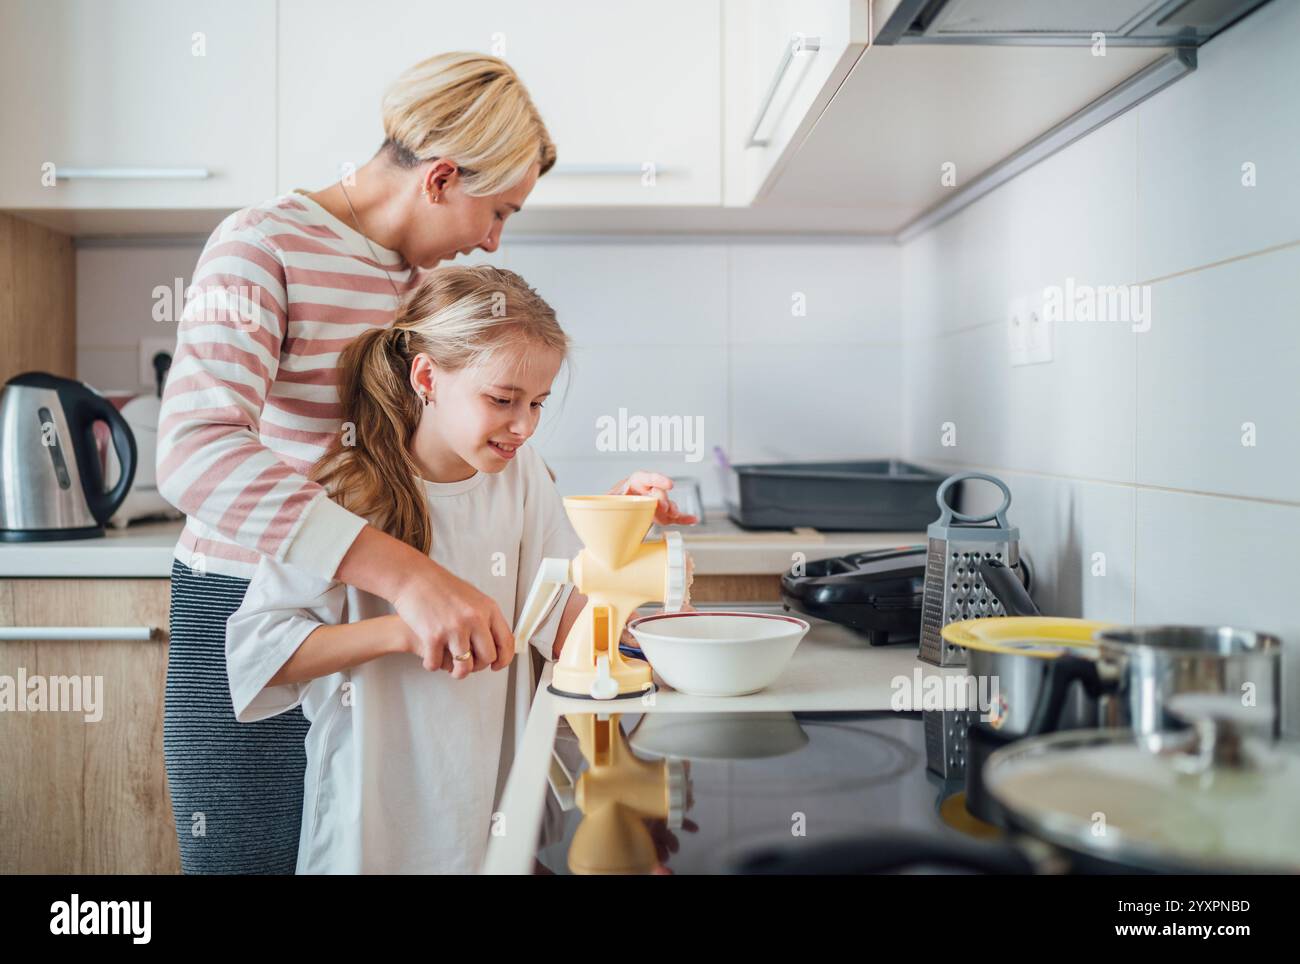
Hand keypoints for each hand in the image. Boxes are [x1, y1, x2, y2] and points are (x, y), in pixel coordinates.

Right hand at [391, 558, 514, 678]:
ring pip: (465, 667)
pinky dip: (432, 664)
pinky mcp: (433, 637)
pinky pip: (437, 664)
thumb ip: (484, 618)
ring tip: (451, 668)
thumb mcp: (472, 598)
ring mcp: (454, 628)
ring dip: (458, 672)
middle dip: (478, 666)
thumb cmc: (440, 586)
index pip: (506, 641)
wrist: (413, 577)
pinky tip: (430, 657)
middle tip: (468, 663)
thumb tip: (494, 641)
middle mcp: (474, 619)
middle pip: (487, 657)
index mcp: (488, 609)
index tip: (497, 665)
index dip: (504, 659)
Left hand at [608, 471, 697, 525]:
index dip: (658, 480)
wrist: (610, 517)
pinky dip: (683, 519)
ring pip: (667, 506)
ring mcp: (655, 504)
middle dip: (663, 500)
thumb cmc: (608, 504)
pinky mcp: (660, 516)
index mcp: (634, 483)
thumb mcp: (607, 501)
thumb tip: (609, 504)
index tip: (669, 485)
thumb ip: (609, 501)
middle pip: (658, 493)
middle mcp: (647, 492)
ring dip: (673, 510)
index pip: (646, 478)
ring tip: (675, 514)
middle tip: (664, 508)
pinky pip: (673, 517)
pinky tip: (693, 519)